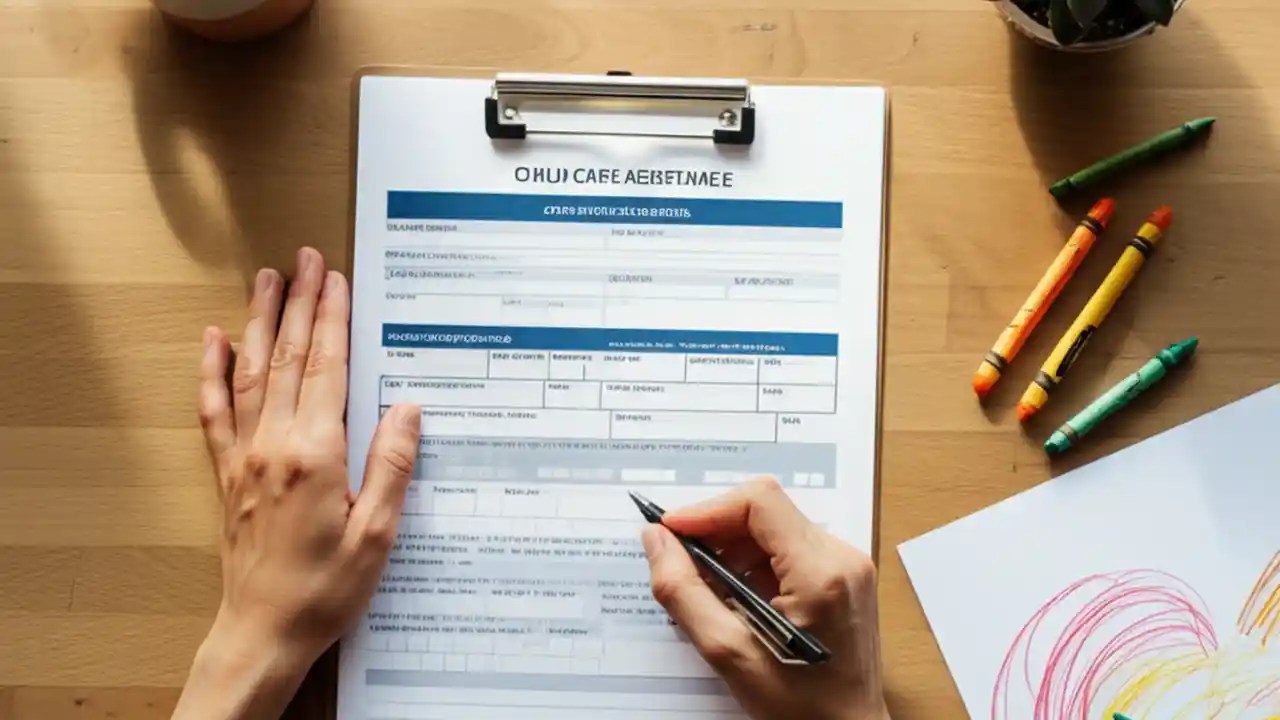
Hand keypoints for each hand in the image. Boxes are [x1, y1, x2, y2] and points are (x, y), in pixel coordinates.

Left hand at [173, 248, 421, 719]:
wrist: (262, 631)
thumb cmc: (325, 589)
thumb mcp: (378, 534)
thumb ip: (391, 466)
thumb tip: (406, 409)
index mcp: (316, 454)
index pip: (326, 369)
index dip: (332, 319)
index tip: (335, 278)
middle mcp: (274, 445)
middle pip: (288, 358)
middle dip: (298, 303)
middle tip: (304, 258)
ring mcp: (245, 457)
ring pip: (249, 373)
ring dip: (258, 321)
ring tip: (266, 279)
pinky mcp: (227, 474)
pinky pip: (214, 412)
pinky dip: (211, 372)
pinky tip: (212, 340)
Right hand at [641, 478, 888, 719]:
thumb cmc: (800, 709)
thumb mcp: (729, 653)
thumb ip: (684, 591)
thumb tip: (656, 541)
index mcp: (821, 573)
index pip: (759, 502)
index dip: (707, 510)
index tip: (671, 531)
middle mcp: (842, 559)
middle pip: (765, 511)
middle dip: (716, 531)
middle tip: (682, 564)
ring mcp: (847, 567)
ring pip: (774, 528)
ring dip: (733, 550)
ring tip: (708, 590)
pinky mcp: (842, 578)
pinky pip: (788, 550)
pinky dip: (753, 564)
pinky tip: (736, 599)